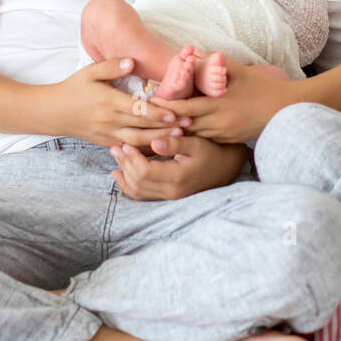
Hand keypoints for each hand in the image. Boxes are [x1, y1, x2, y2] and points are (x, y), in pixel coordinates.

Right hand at [53, 57, 191, 148]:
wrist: (51, 112)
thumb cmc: (72, 88)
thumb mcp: (89, 72)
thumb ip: (111, 66)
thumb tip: (132, 61)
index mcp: (108, 102)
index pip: (138, 110)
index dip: (158, 113)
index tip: (176, 113)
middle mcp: (109, 121)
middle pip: (142, 127)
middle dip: (166, 128)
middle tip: (189, 125)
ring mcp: (107, 135)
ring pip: (137, 142)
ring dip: (159, 140)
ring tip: (179, 138)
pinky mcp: (105, 143)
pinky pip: (128, 148)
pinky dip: (144, 149)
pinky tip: (161, 147)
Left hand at [109, 134, 248, 200]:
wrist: (225, 168)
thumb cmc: (211, 151)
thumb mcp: (195, 143)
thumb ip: (174, 143)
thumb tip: (153, 142)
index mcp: (178, 177)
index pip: (145, 172)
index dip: (132, 158)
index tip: (125, 144)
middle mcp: (172, 192)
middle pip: (138, 182)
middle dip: (124, 164)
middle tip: (115, 148)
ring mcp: (169, 198)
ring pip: (138, 191)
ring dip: (124, 175)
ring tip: (117, 157)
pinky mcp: (168, 198)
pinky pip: (143, 196)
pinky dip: (128, 186)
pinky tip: (119, 175)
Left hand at [149, 63, 297, 142]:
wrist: (287, 110)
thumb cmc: (263, 87)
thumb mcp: (239, 70)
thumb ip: (213, 61)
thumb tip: (191, 50)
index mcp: (219, 105)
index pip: (184, 108)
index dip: (166, 106)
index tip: (150, 102)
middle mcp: (219, 123)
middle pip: (184, 125)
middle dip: (166, 121)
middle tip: (147, 116)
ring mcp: (224, 135)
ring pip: (193, 135)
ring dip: (177, 130)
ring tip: (159, 125)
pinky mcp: (229, 142)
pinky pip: (205, 139)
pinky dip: (193, 135)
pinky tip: (182, 132)